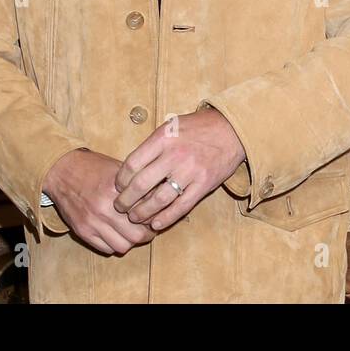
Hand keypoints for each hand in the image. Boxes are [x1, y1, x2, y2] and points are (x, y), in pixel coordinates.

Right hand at [42, 149, 155, 255]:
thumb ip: (136, 183)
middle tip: (148, 229)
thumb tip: (158, 194)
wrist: (61, 171)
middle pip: (137, 235)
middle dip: (147, 234)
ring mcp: (92, 223)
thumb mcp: (118, 168)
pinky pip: (106, 249)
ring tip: (131, 232)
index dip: (154, 216)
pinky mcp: (82, 232)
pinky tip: (116, 234)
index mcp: (115, 190)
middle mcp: (104, 209)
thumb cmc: (93, 167)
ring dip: (130, 242)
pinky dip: (114, 244)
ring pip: (123, 246)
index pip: (145, 213)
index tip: (156, 215)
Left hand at [112, 108, 245, 231]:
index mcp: (162, 138)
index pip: (132, 164)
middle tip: (119, 207)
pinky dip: (166, 218)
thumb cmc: (197, 127)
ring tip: (135, 217)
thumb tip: (132, 168)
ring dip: (143, 212)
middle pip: (141, 184)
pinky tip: (155, 224)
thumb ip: (153, 145)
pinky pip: (181, 207)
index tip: (118, 187)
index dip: (121, 180)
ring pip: (159, 199)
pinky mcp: (204, 185)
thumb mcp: (171, 126)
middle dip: (126, 200)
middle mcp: (174, 155)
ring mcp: (190, 171)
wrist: (232, 129)